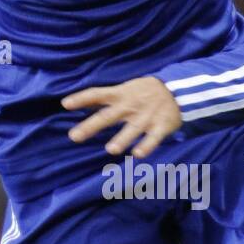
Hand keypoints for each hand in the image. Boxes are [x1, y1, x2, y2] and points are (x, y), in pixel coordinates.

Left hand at [62, 76, 181, 157]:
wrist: (177, 90)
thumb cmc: (144, 91)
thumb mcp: (124, 89)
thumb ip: (104, 97)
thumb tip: (77, 102)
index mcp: (120, 95)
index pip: (97, 94)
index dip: (81, 99)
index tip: (65, 104)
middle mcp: (130, 106)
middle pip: (108, 116)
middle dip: (91, 126)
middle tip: (74, 136)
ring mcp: (146, 117)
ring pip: (132, 129)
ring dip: (122, 139)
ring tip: (111, 150)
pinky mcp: (161, 126)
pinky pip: (153, 138)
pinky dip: (147, 145)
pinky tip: (138, 154)